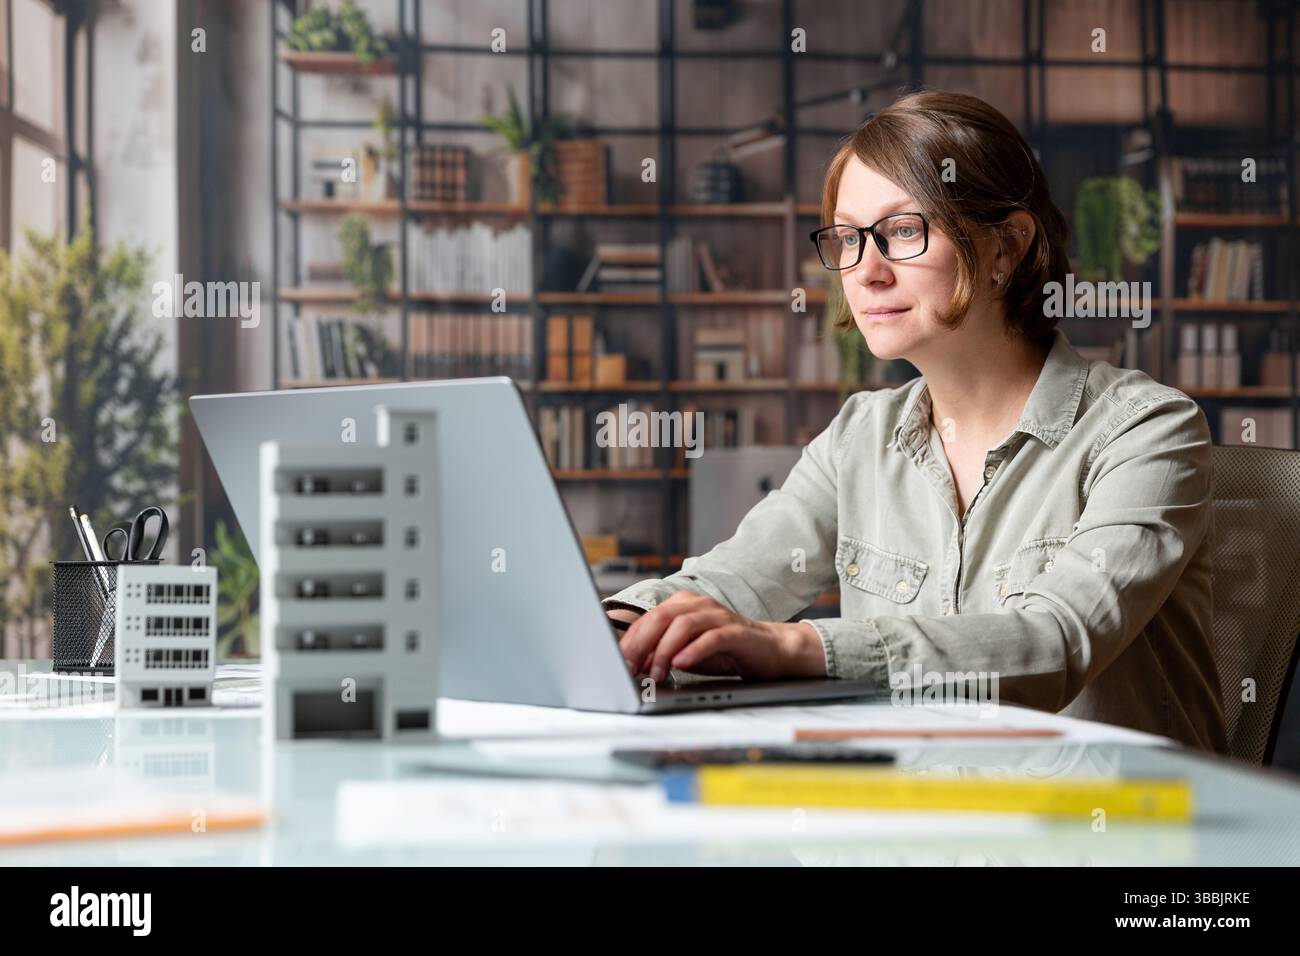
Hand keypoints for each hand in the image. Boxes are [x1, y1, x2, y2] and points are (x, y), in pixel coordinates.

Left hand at [615, 591, 826, 682]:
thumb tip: (633, 668)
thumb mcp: (689, 652)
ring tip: (656, 673)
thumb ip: (664, 653)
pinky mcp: (737, 632)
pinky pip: (712, 637)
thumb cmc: (726, 651)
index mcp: (683, 606)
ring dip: (665, 650)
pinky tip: (681, 664)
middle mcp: (699, 605)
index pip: (649, 619)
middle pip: (661, 618)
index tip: (617, 664)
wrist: (772, 651)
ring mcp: (719, 616)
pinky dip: (694, 650)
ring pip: (683, 625)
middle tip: (629, 668)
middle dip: (641, 644)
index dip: (630, 641)